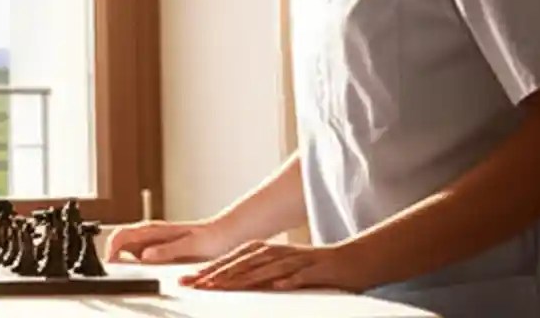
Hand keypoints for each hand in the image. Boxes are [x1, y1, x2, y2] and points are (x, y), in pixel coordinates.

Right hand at [106, 219, 236, 263]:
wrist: (226, 235)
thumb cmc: (211, 238)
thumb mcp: (190, 246)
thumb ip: (167, 251)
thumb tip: (146, 255)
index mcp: (154, 230)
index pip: (121, 235)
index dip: (111, 250)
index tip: (112, 265)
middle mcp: (151, 234)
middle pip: (121, 244)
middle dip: (115, 258)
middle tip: (119, 274)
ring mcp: (155, 242)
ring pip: (129, 251)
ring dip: (126, 263)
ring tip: (132, 275)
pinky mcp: (161, 250)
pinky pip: (141, 258)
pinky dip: (138, 266)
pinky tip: (147, 274)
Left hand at [179, 240, 368, 291]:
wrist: (352, 261)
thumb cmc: (312, 270)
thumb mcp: (278, 271)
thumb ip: (255, 276)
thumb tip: (227, 284)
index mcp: (264, 252)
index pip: (230, 262)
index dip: (209, 271)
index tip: (187, 281)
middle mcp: (276, 253)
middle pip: (241, 264)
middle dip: (216, 275)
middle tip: (195, 285)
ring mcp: (296, 261)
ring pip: (266, 269)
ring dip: (244, 277)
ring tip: (223, 286)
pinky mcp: (316, 270)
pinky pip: (301, 276)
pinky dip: (289, 280)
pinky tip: (278, 286)